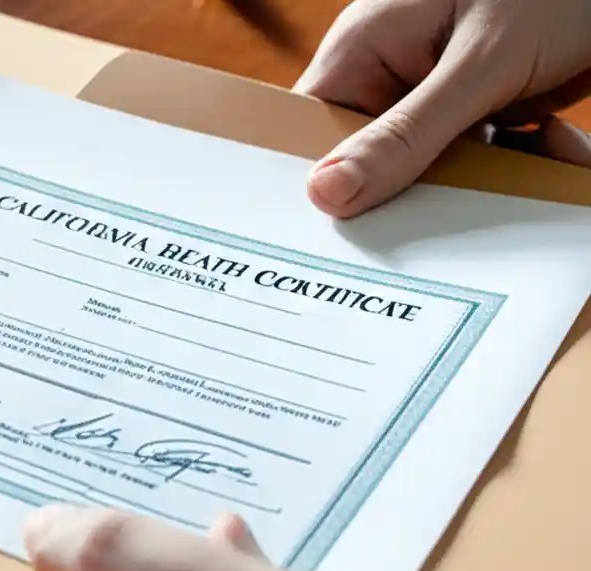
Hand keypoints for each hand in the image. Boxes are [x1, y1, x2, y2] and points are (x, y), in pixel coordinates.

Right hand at [295, 0, 590, 217]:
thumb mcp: (479, 64)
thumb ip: (406, 133)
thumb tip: (324, 194)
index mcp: (366, 46)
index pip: (310, 130)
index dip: (319, 183)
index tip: (340, 234)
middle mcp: (393, 68)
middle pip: (372, 158)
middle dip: (418, 187)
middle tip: (446, 213)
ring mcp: (439, 85)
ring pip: (432, 164)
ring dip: (481, 178)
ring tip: (524, 157)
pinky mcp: (483, 99)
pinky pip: (480, 154)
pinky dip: (517, 160)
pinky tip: (550, 142)